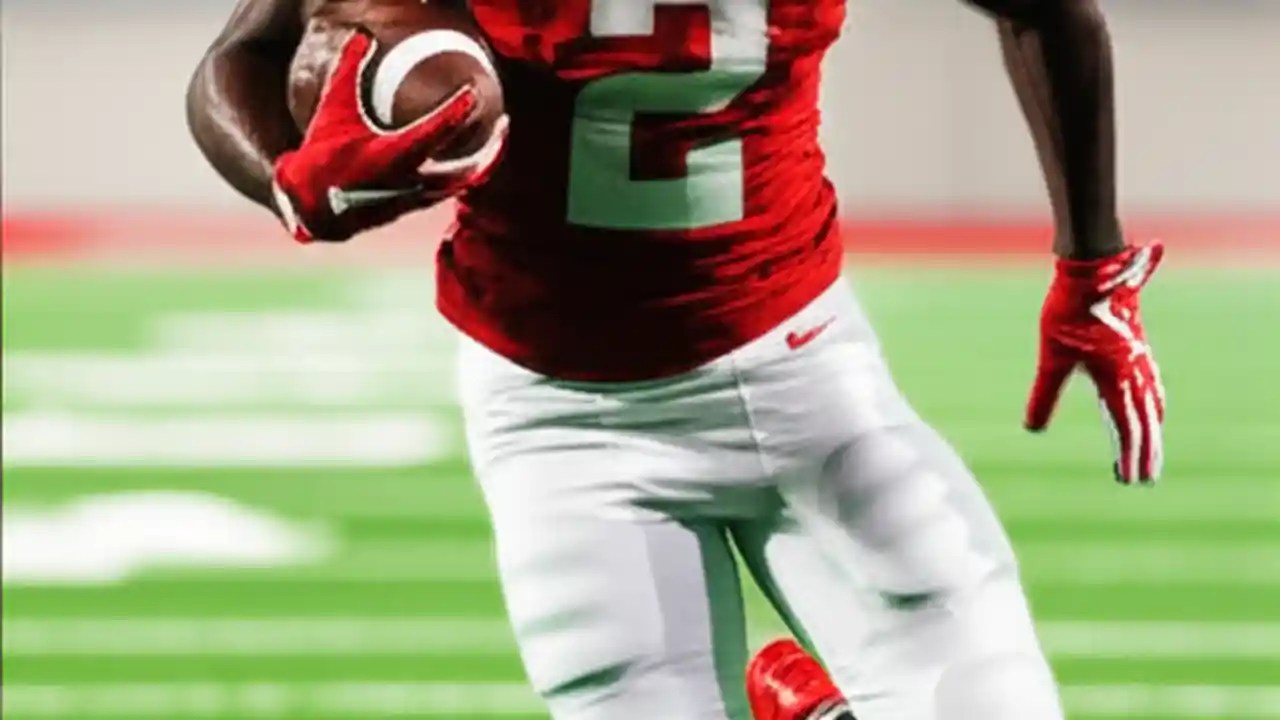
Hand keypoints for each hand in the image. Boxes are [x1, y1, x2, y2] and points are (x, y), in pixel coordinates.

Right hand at [272, 31, 505, 242]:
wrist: (312, 206)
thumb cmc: (322, 154)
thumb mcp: (333, 108)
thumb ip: (348, 68)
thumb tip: (362, 34)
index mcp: (390, 157)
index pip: (433, 132)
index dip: (456, 110)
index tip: (473, 91)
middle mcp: (409, 183)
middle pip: (465, 169)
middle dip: (490, 147)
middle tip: (504, 123)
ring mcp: (415, 199)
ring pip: (462, 181)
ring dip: (482, 160)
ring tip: (496, 137)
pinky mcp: (416, 206)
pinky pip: (451, 188)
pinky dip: (466, 171)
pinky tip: (474, 155)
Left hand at [1025, 243, 1166, 483]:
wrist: (1093, 271)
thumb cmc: (1068, 313)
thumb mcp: (1052, 358)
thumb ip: (1045, 395)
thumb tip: (1032, 429)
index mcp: (1118, 379)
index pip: (1127, 427)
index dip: (1129, 455)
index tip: (1130, 478)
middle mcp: (1136, 371)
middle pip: (1145, 419)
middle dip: (1146, 448)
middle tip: (1145, 476)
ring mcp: (1140, 357)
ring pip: (1151, 399)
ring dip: (1151, 425)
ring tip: (1150, 444)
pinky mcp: (1137, 344)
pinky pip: (1150, 380)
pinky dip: (1152, 399)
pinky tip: (1149, 400)